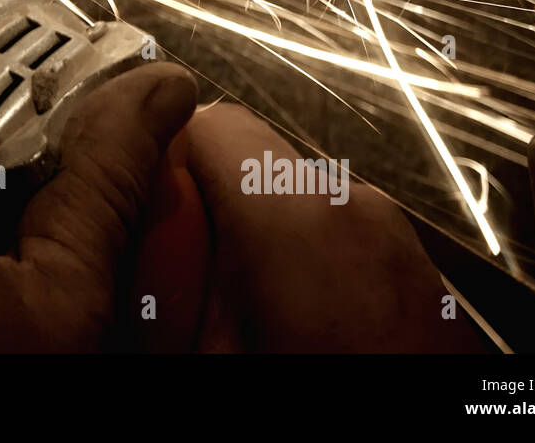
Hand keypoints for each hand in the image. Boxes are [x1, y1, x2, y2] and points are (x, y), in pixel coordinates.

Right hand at [130, 102, 483, 351]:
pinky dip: (291, 269)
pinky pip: (326, 236)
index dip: (158, 169)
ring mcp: (391, 237)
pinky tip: (283, 335)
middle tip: (177, 299)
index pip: (205, 121)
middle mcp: (356, 208)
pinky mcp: (409, 267)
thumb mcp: (201, 357)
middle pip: (242, 161)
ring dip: (244, 247)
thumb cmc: (329, 426)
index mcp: (301, 219)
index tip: (137, 224)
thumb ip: (158, 272)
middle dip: (199, 218)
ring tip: (233, 329)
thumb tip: (125, 218)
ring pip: (280, 200)